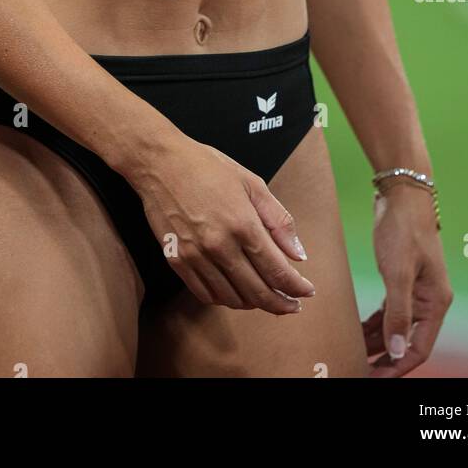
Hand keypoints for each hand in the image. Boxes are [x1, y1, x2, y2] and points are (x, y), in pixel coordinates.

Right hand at [132, 135, 315, 312]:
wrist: (161, 163)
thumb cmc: (207, 167)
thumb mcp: (252, 183)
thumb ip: (279, 221)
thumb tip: (298, 255)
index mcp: (242, 224)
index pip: (277, 271)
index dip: (296, 287)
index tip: (306, 292)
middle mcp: (219, 245)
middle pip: (257, 292)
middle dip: (281, 303)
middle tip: (292, 305)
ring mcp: (196, 256)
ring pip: (232, 298)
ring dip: (254, 304)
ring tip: (265, 297)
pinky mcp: (177, 261)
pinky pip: (205, 294)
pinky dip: (225, 300)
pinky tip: (235, 292)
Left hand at [363, 182, 452, 376]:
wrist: (402, 193)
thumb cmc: (403, 229)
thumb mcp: (398, 272)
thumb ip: (398, 313)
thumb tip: (397, 351)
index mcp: (436, 302)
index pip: (420, 348)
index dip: (398, 367)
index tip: (374, 378)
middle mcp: (430, 300)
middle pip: (409, 342)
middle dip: (387, 359)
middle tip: (362, 371)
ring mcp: (418, 290)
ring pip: (398, 328)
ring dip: (379, 343)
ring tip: (356, 356)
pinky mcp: (404, 279)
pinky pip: (391, 311)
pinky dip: (377, 324)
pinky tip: (360, 332)